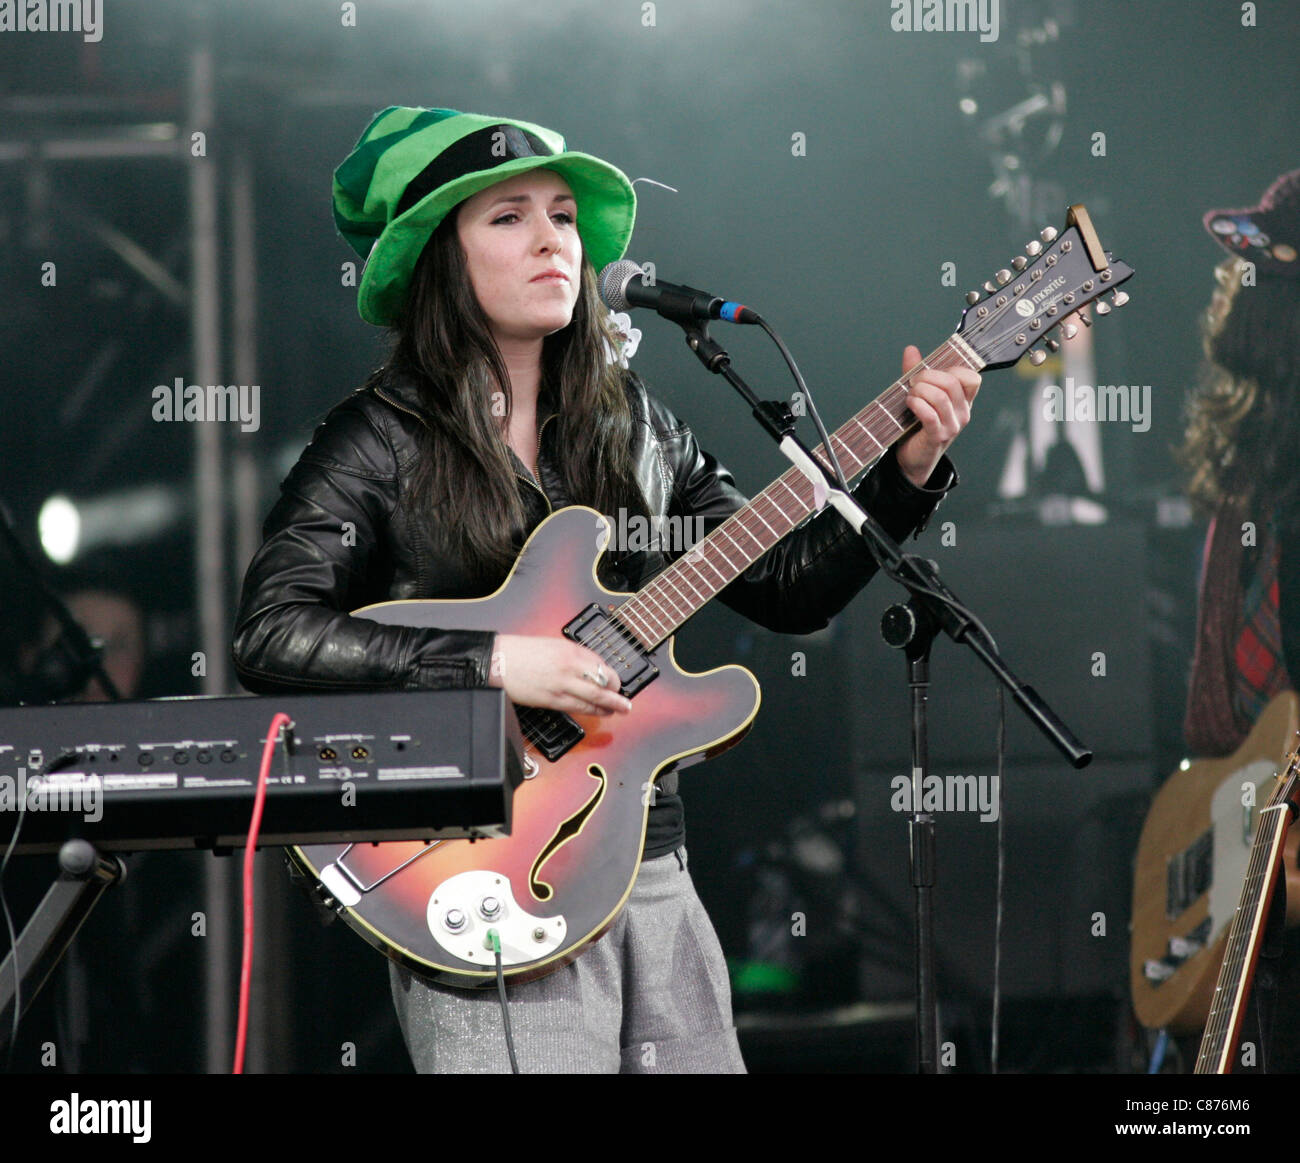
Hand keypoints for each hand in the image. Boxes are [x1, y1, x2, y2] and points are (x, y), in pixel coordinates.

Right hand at [488, 633, 631, 716]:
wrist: (498, 662)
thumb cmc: (520, 653)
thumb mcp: (552, 645)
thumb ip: (573, 656)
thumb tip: (589, 668)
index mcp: (571, 650)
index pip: (602, 664)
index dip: (613, 676)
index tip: (617, 681)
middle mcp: (570, 666)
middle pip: (605, 682)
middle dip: (618, 694)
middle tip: (626, 702)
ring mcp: (562, 684)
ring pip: (595, 697)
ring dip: (610, 706)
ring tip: (619, 710)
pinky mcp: (552, 700)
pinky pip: (579, 707)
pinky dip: (593, 711)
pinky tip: (600, 713)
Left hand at [895, 344, 980, 486]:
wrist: (913, 458)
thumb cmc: (918, 426)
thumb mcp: (920, 397)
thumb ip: (916, 373)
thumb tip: (911, 350)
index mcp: (963, 401)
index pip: (972, 378)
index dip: (952, 370)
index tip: (932, 373)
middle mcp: (962, 413)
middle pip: (952, 383)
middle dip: (927, 376)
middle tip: (913, 383)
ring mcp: (952, 426)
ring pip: (940, 397)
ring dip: (920, 391)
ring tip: (910, 395)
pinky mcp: (938, 437)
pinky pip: (930, 415)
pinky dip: (917, 405)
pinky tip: (910, 403)